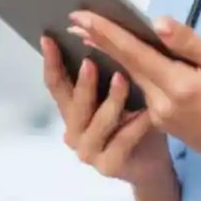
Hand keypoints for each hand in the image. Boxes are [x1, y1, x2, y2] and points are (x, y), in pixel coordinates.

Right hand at [40, 35, 173, 187]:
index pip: (56, 85)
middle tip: (89, 61)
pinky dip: (135, 125)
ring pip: (98, 122)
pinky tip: (148, 112)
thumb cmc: (134, 122)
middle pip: (73, 104)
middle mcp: (73, 132)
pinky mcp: (109, 166)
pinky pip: (122, 141)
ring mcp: (88, 152)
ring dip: (111, 100)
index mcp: (72, 111)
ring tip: (123, 79)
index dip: (51, 62)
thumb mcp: (120, 94)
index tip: (49, 38)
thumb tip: (95, 35)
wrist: (152, 165)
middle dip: (82, 82)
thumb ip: (106, 71)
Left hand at [68, 11, 200, 169]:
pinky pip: (142, 92)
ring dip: (111, 57)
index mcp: (177, 85)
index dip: (106, 32)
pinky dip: (129, 73)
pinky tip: (121, 61)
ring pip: (132, 79)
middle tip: (74, 20)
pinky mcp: (163, 123)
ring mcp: (160, 117)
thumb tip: (157, 23)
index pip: (133, 53)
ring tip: (90, 36)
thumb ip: (190, 43)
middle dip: (99, 41)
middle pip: (125, 65)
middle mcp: (161, 103)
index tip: (82, 17)